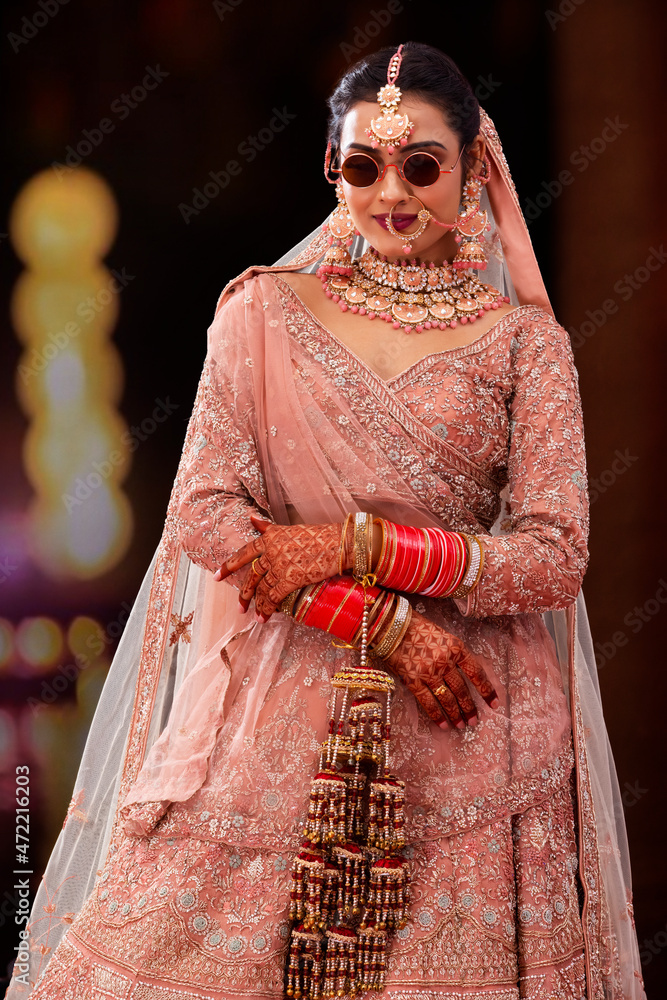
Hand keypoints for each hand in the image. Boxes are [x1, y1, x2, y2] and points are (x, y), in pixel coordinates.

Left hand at [214, 514, 352, 619]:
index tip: (216, 576)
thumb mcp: (289, 529)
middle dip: (243, 593)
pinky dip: (267, 609)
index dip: (228, 566)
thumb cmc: (319, 535)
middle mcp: (271, 552)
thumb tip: (252, 520)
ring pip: (261, 589)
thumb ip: (269, 529)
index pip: (243, 553)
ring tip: (253, 616)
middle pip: (251, 575)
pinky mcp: (291, 579)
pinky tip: (264, 617)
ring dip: (257, 605)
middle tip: (239, 606)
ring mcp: (280, 566)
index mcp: (269, 538)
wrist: (339, 543)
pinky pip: (273, 597)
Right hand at [383, 609, 498, 729]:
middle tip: (474, 721)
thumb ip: (455, 655)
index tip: (494, 703)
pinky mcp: (413, 681)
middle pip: (462, 690)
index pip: (476, 673)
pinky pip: (428, 702)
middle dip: (469, 708)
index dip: (486, 690)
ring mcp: (429, 672)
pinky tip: (443, 725)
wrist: (392, 625)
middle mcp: (445, 662)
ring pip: (447, 699)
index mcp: (456, 648)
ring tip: (461, 725)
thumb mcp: (444, 637)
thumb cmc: (419, 628)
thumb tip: (465, 677)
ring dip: (455, 714)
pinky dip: (437, 715)